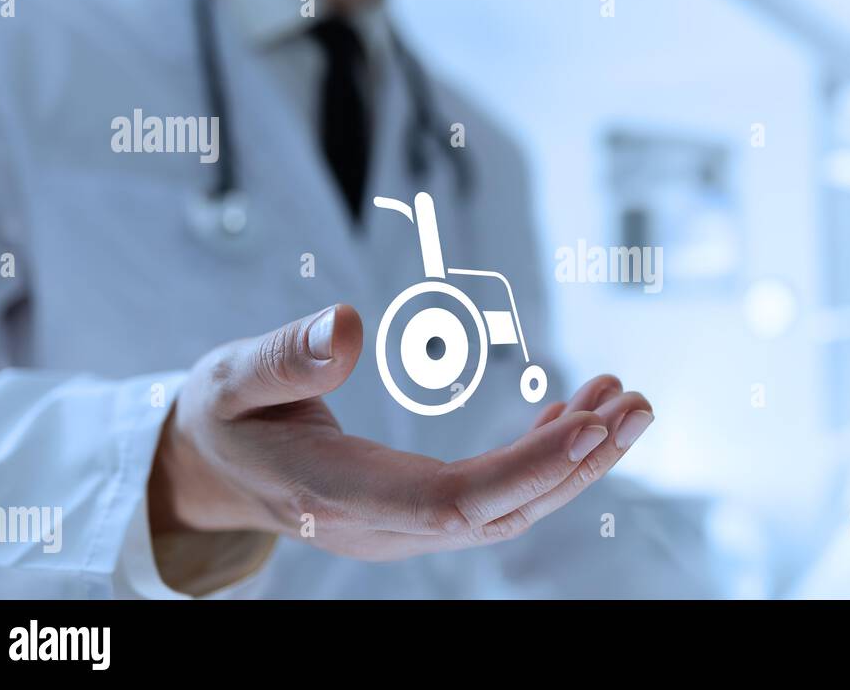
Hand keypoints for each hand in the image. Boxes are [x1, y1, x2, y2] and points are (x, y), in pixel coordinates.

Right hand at [148, 304, 653, 563]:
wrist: (212, 472)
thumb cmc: (223, 418)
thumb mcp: (230, 378)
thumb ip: (283, 358)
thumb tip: (344, 322)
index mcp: (339, 494)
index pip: (450, 503)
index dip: (523, 470)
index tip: (587, 426)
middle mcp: (383, 525)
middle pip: (500, 509)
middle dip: (576, 460)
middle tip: (637, 404)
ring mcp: (405, 526)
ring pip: (508, 506)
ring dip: (572, 457)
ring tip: (624, 401)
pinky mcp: (417, 512)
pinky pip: (494, 496)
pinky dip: (540, 456)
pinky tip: (573, 414)